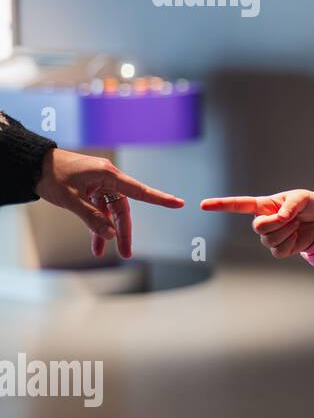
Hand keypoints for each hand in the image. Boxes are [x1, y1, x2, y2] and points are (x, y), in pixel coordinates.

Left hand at [34, 148, 184, 257]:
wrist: (32, 164)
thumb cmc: (51, 175)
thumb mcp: (70, 199)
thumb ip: (92, 217)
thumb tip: (111, 235)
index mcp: (108, 175)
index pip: (139, 191)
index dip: (160, 199)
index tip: (178, 203)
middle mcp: (107, 179)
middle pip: (123, 208)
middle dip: (124, 232)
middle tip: (127, 253)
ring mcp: (99, 184)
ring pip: (111, 212)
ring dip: (108, 231)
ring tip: (105, 252)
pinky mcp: (90, 189)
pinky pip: (99, 210)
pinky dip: (97, 224)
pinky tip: (96, 242)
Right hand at [200, 189, 313, 257]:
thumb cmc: (307, 204)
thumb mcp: (301, 198)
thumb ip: (290, 205)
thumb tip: (281, 217)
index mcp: (263, 206)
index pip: (239, 205)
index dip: (221, 205)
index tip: (203, 205)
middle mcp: (262, 222)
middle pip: (258, 227)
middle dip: (278, 223)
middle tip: (293, 217)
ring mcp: (269, 237)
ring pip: (269, 240)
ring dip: (288, 231)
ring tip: (296, 223)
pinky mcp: (279, 249)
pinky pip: (279, 251)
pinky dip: (291, 243)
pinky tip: (296, 236)